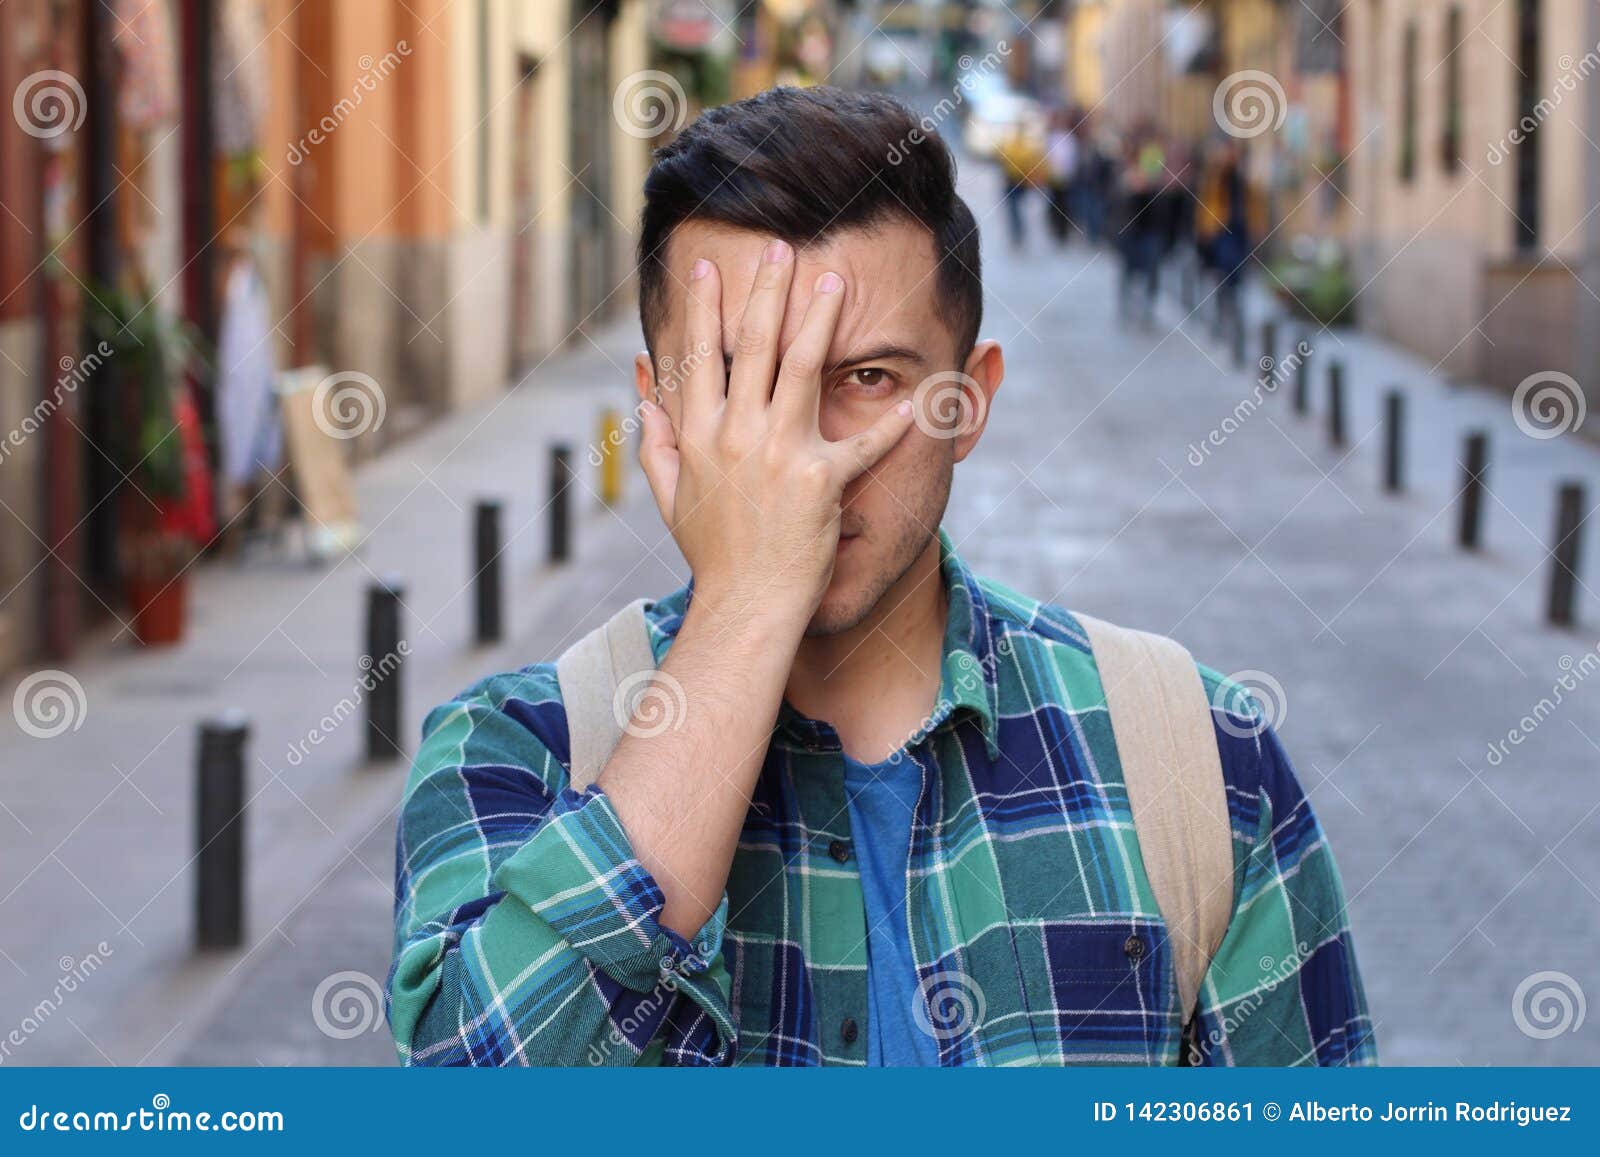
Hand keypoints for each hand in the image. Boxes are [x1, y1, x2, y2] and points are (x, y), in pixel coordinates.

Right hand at [638, 240, 914, 627]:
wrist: (747, 605)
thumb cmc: (712, 552)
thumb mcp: (669, 494)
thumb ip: (654, 436)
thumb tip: (641, 385)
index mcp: (697, 434)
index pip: (698, 355)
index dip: (702, 306)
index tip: (707, 266)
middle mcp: (735, 435)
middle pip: (753, 345)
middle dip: (767, 290)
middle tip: (780, 248)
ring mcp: (778, 454)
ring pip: (801, 367)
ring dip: (819, 318)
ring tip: (832, 282)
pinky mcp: (820, 479)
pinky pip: (862, 443)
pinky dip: (892, 424)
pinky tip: (917, 400)